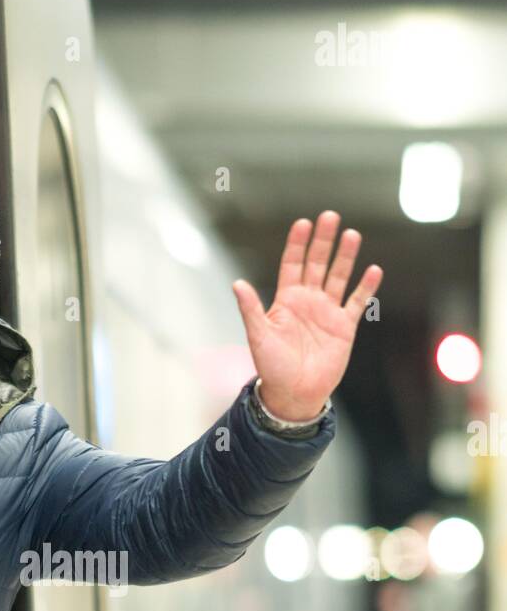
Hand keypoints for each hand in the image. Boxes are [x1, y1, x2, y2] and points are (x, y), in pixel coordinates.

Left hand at [231, 210, 382, 420]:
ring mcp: (327, 312)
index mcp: (286, 300)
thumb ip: (251, 309)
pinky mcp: (344, 327)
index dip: (297, 245)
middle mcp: (308, 301)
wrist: (294, 393)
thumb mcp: (258, 336)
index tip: (303, 223)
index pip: (292, 265)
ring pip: (338, 277)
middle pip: (317, 264)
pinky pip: (357, 302)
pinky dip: (365, 287)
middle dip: (323, 241)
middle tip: (330, 217)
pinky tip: (373, 270)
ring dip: (345, 257)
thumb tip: (237, 284)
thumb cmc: (272, 366)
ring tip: (352, 235)